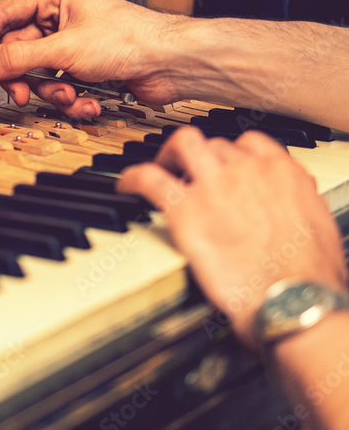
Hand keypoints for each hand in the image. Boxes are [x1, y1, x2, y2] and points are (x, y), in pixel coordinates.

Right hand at [0, 0, 183, 117]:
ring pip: (38, 75)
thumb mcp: (63, 50)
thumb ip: (16, 58)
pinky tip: (88, 100)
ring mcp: (72, 47)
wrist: (173, 64)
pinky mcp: (84, 71)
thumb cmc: (131, 40)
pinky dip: (71, 99)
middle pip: (17, 52)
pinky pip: (59, 88)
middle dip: (21, 76)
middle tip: (18, 92)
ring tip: (68, 95)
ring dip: (50, 92)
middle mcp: (60, 20)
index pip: (2, 17)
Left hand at [117, 127, 346, 347]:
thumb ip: (299, 205)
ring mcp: (213, 186)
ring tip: (160, 167)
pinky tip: (126, 185)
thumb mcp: (319, 226)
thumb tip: (292, 206)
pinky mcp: (184, 209)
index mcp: (283, 173)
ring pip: (182, 145)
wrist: (293, 300)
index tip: (223, 164)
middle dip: (200, 158)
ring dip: (168, 153)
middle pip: (214, 144)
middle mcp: (247, 170)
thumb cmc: (310, 277)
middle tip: (190, 174)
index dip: (232, 153)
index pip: (250, 143)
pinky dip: (131, 177)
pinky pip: (148, 178)